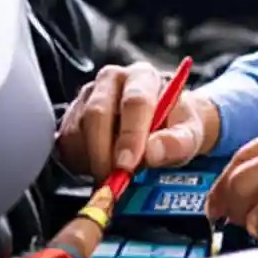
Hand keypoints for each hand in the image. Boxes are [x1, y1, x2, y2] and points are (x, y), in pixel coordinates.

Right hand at [55, 61, 219, 180]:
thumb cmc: (176, 127)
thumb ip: (178, 143)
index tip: (128, 165)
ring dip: (92, 159)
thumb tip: (153, 152)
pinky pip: (66, 142)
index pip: (134, 101)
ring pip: (78, 129)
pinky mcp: (72, 116)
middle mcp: (111, 80)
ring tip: (113, 174)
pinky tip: (99, 166)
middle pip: (97, 113)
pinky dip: (79, 161)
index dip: (130, 135)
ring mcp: (88, 96)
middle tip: (113, 180)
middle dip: (104, 152)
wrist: (165, 126)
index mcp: (143, 77)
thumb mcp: (190, 135)